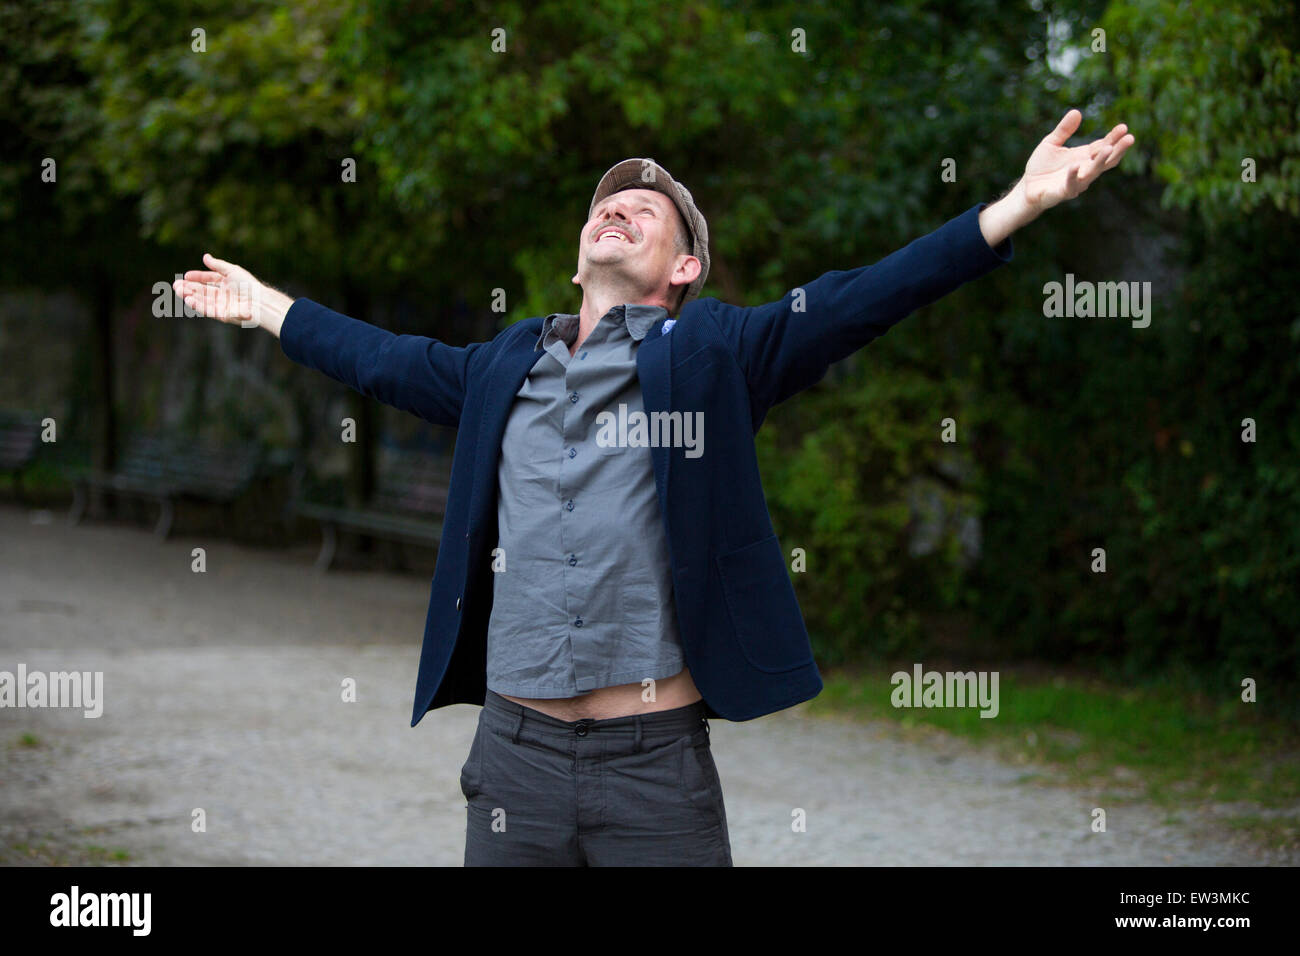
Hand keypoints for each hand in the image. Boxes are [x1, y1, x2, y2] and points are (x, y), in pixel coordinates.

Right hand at [172, 254, 292, 334]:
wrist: (258, 301)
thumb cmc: (248, 285)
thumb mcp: (232, 270)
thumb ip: (217, 265)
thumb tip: (204, 256)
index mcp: (227, 283)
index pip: (209, 279)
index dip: (197, 277)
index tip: (185, 276)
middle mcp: (223, 294)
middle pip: (202, 291)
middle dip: (189, 288)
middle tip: (176, 285)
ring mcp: (222, 305)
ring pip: (202, 300)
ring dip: (190, 296)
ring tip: (179, 291)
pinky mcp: (222, 315)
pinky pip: (207, 309)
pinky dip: (197, 304)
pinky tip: (188, 299)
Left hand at [1019, 109, 1133, 213]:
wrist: (1027, 188)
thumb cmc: (1041, 167)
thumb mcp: (1051, 143)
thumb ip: (1064, 130)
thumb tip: (1076, 111)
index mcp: (1085, 157)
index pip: (1103, 145)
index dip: (1114, 137)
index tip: (1123, 127)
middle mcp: (1084, 169)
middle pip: (1106, 160)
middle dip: (1118, 149)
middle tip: (1130, 138)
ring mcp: (1076, 182)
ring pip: (1092, 172)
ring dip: (1101, 161)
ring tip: (1108, 148)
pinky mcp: (1063, 192)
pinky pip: (1070, 184)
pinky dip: (1073, 175)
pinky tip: (1075, 165)